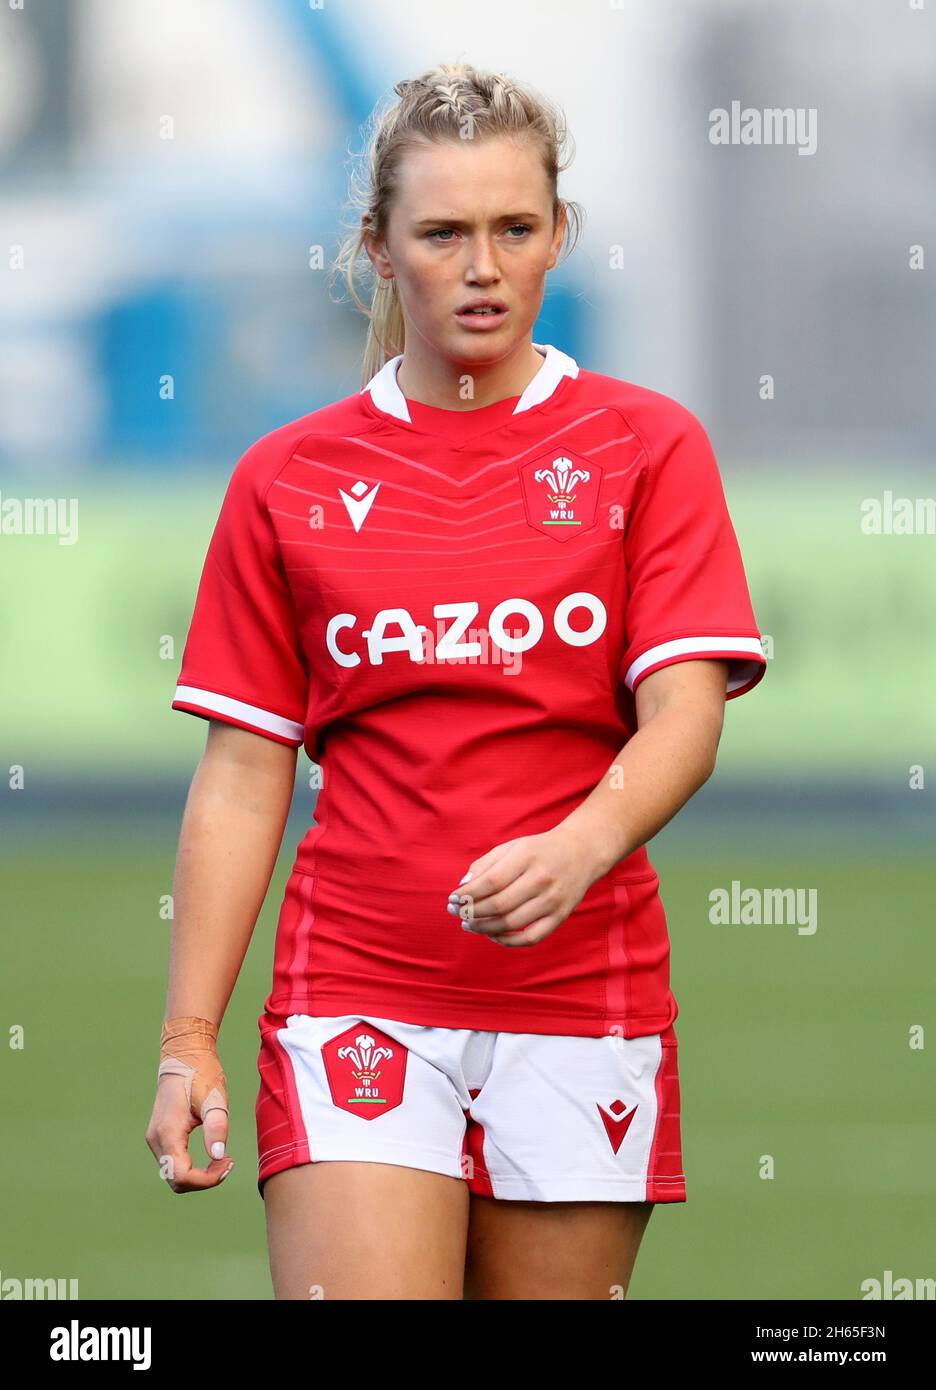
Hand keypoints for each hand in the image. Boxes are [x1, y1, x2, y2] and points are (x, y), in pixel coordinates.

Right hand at [145, 1018, 233, 1192]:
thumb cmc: (201, 1074)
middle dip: (204, 1179)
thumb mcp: (215, 1099)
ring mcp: (155, 1138)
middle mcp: (156, 1139)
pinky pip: (173, 1162)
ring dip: (198, 1174)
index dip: (207, 1179)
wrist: (184, 1055)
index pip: (182, 1176)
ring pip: (173, 1174)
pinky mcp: (159, 1135)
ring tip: (222, 1157)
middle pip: (176, 1180)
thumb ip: (216, 1127)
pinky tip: (211, 1152)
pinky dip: (192, 1166)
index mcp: (168, 1132)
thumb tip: (217, 1155)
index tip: (229, 1161)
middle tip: (228, 1162)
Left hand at [446, 827, 601, 946]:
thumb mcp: (512, 847)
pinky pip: (531, 938)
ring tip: (469, 924)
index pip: (491, 881)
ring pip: (512, 923)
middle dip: (471, 912)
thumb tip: (462, 887)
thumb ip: (485, 864)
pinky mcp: (560, 916)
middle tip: (455, 913)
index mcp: (527, 857)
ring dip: (484, 928)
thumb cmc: (539, 850)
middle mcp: (542, 879)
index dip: (468, 894)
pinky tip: (493, 935)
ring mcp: (553, 900)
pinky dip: (508, 941)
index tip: (452, 899)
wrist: (582, 852)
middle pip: (499, 904)